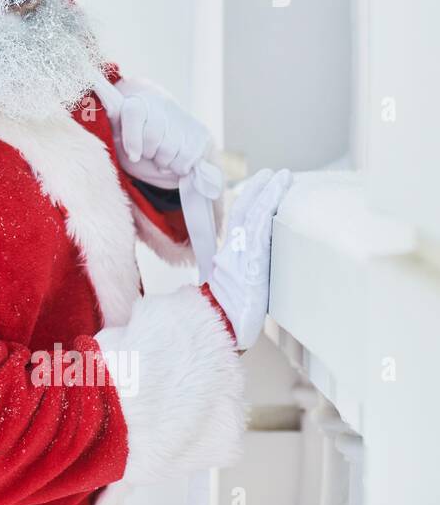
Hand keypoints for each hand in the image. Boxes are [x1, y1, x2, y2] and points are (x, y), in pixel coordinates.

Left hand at [92, 76, 220, 196]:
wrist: (170, 150)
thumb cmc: (134, 144)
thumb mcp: (117, 133)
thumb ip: (106, 117)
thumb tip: (88, 79)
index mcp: (137, 100)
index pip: (134, 113)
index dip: (133, 138)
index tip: (134, 155)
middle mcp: (161, 103)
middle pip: (153, 136)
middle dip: (149, 153)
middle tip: (147, 154)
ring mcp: (183, 117)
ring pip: (170, 149)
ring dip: (163, 161)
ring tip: (160, 157)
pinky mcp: (201, 133)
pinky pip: (186, 158)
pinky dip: (178, 166)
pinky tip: (175, 160)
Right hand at [206, 168, 293, 350]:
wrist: (222, 330)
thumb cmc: (229, 319)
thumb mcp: (234, 296)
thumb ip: (241, 280)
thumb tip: (253, 279)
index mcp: (228, 260)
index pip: (238, 224)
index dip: (248, 203)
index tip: (260, 188)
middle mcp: (232, 252)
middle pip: (243, 212)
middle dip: (258, 190)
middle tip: (274, 174)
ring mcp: (240, 254)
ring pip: (252, 214)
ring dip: (267, 192)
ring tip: (282, 176)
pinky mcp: (251, 258)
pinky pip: (259, 226)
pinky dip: (266, 207)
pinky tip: (277, 194)